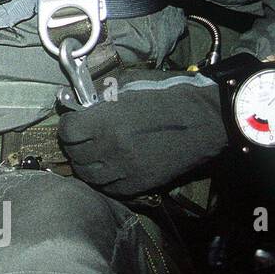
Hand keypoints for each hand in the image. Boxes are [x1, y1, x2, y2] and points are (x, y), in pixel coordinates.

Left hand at [58, 72, 227, 197]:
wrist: (207, 118)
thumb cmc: (168, 95)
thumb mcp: (129, 84)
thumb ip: (99, 95)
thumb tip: (78, 103)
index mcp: (106, 122)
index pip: (67, 131)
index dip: (67, 124)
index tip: (74, 120)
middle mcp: (112, 148)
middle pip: (75, 155)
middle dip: (74, 145)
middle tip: (83, 138)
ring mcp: (126, 169)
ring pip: (88, 175)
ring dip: (87, 164)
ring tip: (95, 153)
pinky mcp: (142, 183)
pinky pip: (110, 189)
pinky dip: (105, 179)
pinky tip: (111, 167)